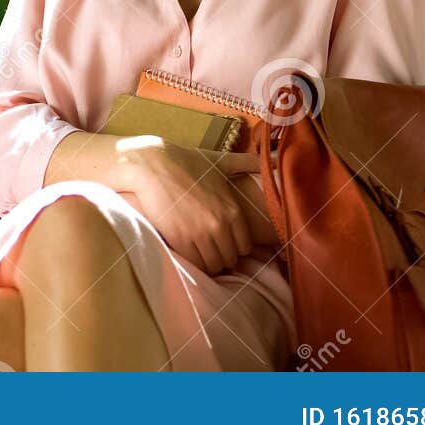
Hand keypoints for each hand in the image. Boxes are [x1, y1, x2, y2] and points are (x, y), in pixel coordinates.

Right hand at [113, 136, 260, 275]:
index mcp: (233, 210)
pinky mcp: (180, 239)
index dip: (234, 248)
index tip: (224, 245)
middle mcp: (220, 225)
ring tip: (199, 255)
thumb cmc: (184, 162)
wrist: (152, 166)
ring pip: (212, 265)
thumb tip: (272, 160)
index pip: (244, 247)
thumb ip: (245, 163)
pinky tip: (187, 253)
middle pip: (229, 259)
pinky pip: (194, 263)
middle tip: (210, 252)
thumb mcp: (219, 161)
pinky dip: (193, 263)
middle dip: (221, 258)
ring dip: (207, 263)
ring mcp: (200, 234)